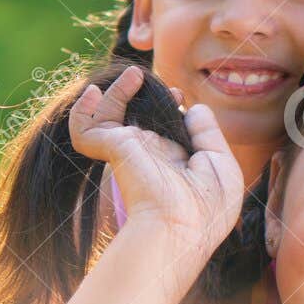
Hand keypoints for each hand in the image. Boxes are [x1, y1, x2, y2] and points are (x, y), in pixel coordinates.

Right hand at [69, 66, 244, 259]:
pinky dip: (82, 110)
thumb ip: (208, 133)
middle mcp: (148, 155)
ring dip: (116, 92)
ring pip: (108, 116)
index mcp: (172, 161)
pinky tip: (93, 93)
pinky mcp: (113, 149)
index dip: (170, 105)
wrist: (180, 228)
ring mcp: (128, 152)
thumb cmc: (207, 209)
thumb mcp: (222, 165)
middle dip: (145, 95)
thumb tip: (194, 108)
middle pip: (135, 118)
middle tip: (169, 89)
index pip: (162, 127)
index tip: (180, 96)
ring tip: (134, 74)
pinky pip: (84, 128)